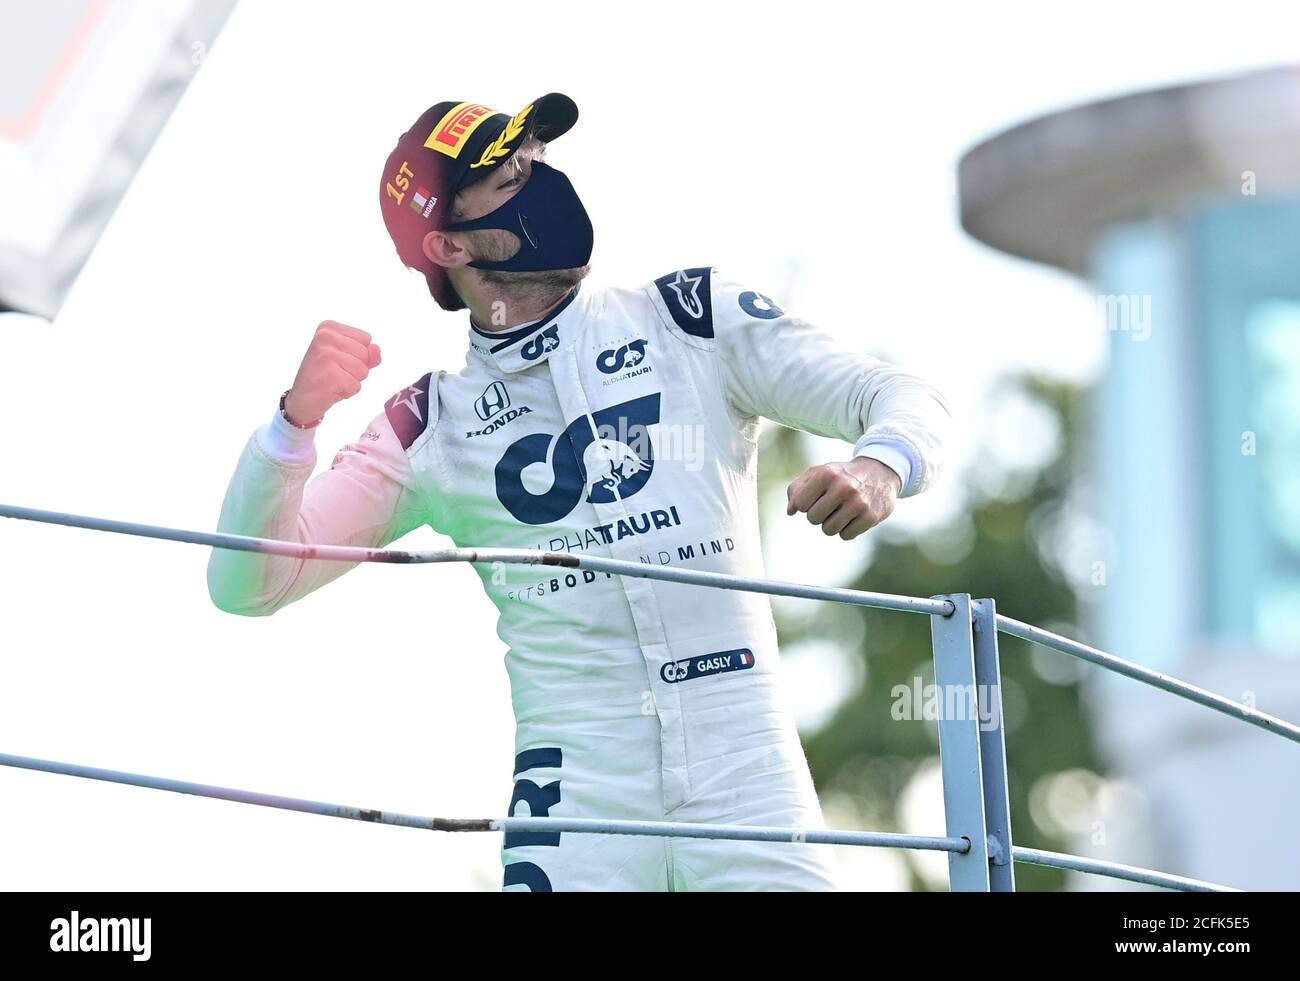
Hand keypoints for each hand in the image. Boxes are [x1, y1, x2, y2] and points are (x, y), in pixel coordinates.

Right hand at [283, 321, 381, 424]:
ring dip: (352, 381)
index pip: (366, 339)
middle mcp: (324, 336)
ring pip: (363, 370)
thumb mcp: (348, 360)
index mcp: (329, 328)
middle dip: (356, 369)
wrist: (302, 400)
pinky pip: (356, 385)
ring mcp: (325, 354)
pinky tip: (330, 389)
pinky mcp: (329, 373)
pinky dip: (347, 392)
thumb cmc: (325, 377)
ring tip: (333, 381)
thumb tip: (377, 349)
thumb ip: (367, 353)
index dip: (358, 356)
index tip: (338, 362)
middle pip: (366, 354)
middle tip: (335, 373)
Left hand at [786, 457, 900, 539]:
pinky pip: (846, 536)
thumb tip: (790, 511)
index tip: (816, 498)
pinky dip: (847, 530)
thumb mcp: (818, 473)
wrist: (880, 472)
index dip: (806, 504)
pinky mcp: (870, 517)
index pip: (801, 504)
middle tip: (830, 505)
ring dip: (831, 524)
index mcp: (826, 474)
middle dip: (818, 515)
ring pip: (828, 530)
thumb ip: (797, 489)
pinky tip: (854, 517)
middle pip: (813, 519)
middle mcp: (843, 487)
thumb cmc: (841, 475)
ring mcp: (858, 503)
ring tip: (841, 511)